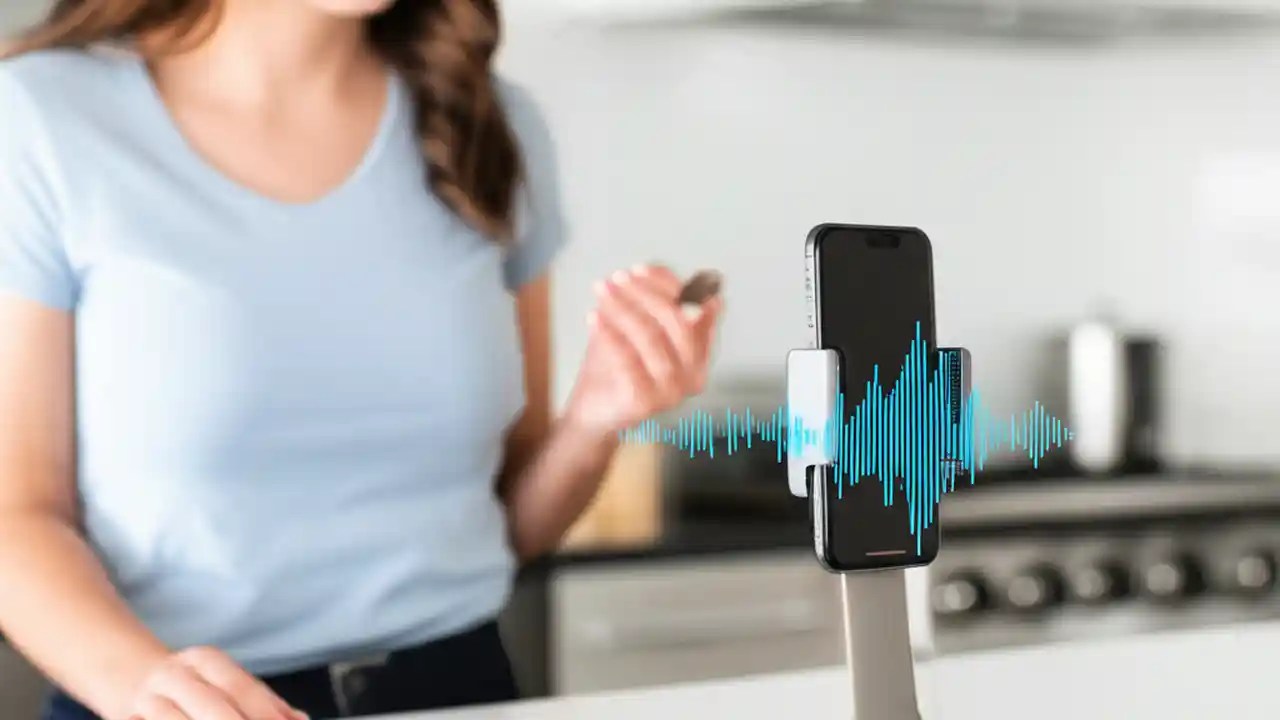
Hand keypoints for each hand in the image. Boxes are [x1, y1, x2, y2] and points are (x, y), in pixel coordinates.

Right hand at [123, 647, 304, 719]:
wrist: (129, 677)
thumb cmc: (192, 688)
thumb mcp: (224, 684)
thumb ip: (262, 703)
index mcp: (205, 661)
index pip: (241, 688)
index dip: (266, 712)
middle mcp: (174, 676)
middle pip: (213, 707)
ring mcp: (145, 700)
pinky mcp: (125, 717)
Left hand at [565, 264, 722, 437]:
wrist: (595, 412)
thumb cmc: (618, 367)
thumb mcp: (638, 329)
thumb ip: (656, 304)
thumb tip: (665, 270)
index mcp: (700, 356)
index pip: (696, 310)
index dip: (669, 285)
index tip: (639, 268)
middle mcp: (693, 377)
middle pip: (677, 322)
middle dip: (646, 293)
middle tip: (618, 277)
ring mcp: (671, 392)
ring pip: (650, 338)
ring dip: (623, 307)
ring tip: (602, 290)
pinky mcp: (644, 402)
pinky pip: (626, 359)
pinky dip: (608, 333)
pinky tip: (592, 316)